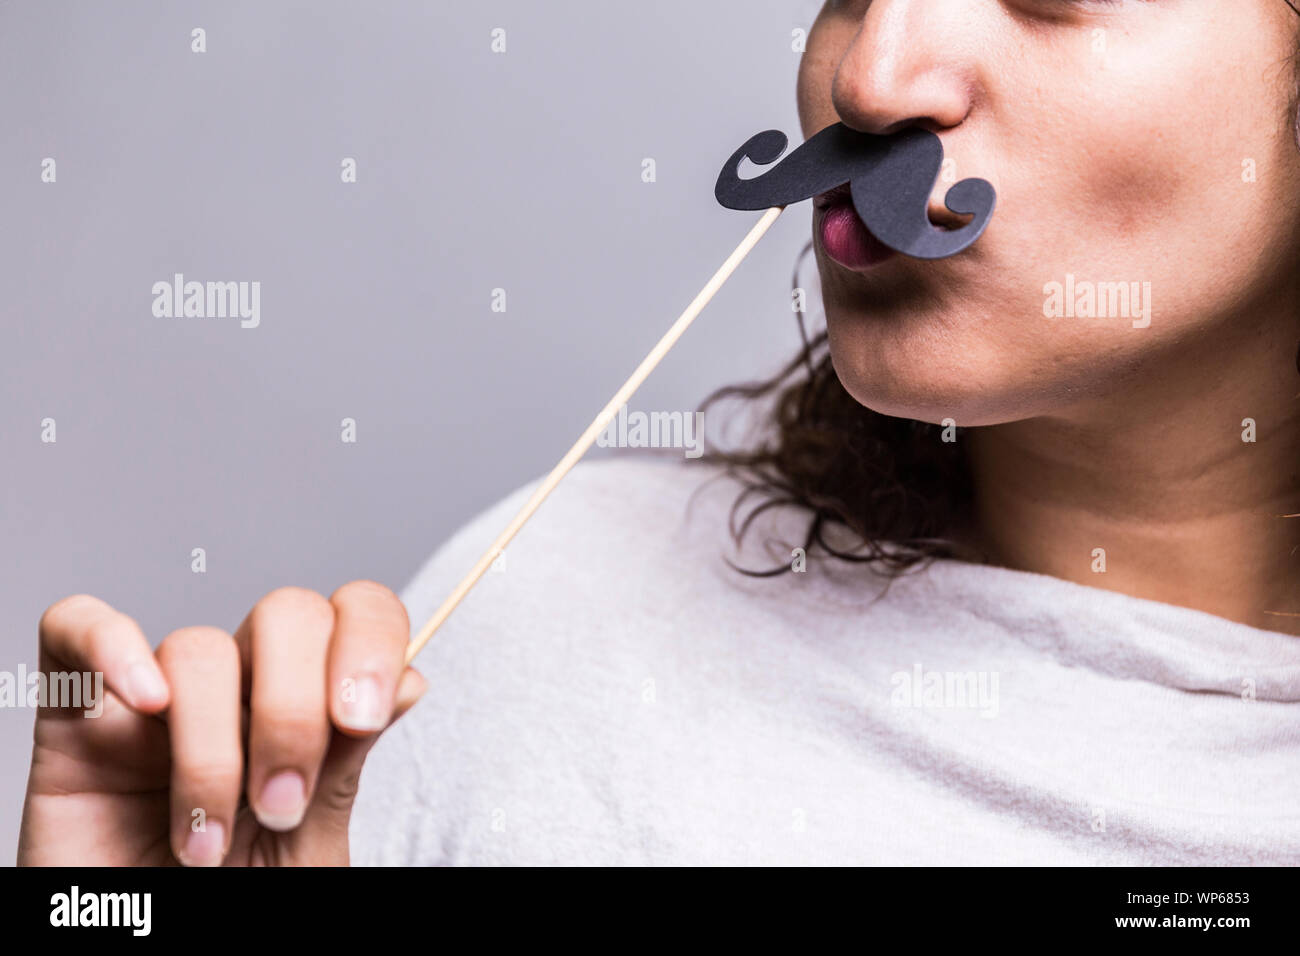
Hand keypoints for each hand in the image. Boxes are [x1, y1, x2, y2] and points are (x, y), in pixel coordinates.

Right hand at [17, 582, 423, 865]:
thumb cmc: (228, 911)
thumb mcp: (308, 846)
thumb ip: (349, 763)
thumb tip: (410, 678)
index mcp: (309, 704)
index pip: (356, 614)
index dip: (371, 643)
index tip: (362, 717)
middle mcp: (240, 687)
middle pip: (286, 614)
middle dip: (293, 706)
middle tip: (281, 800)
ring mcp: (158, 697)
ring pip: (199, 646)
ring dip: (211, 750)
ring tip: (205, 841)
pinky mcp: (76, 716)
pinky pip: (78, 628)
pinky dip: (112, 646)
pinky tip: (144, 702)